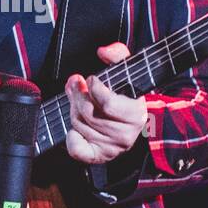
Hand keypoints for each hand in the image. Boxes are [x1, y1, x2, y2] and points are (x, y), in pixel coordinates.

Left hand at [64, 42, 148, 165]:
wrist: (134, 123)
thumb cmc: (127, 96)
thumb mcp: (128, 72)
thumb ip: (118, 55)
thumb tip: (103, 51)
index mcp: (135, 114)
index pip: (107, 102)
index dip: (93, 87)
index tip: (91, 79)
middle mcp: (125, 134)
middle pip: (88, 113)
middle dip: (78, 95)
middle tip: (76, 84)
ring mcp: (111, 147)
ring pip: (80, 125)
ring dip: (73, 110)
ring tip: (77, 100)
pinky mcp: (99, 156)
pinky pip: (78, 150)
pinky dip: (72, 138)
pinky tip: (75, 128)